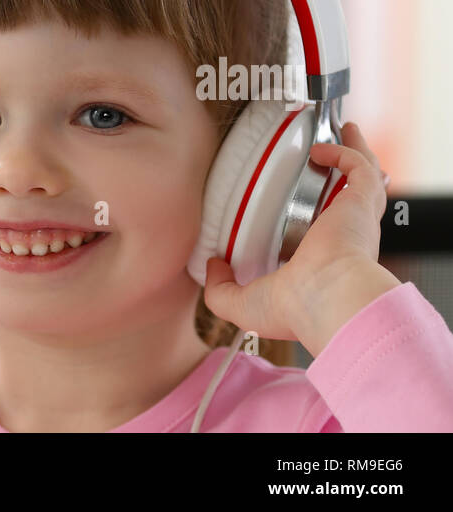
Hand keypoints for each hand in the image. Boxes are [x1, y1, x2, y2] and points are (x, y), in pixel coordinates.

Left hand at [202, 122, 400, 357]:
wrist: (329, 300)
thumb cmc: (296, 309)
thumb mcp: (242, 304)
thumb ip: (220, 288)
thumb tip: (214, 265)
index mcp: (324, 264)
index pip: (327, 237)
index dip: (319, 219)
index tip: (304, 204)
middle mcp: (346, 241)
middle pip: (353, 201)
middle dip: (347, 178)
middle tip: (333, 157)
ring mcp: (356, 220)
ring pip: (365, 177)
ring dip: (354, 153)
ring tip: (343, 133)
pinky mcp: (360, 202)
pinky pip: (359, 166)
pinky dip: (344, 152)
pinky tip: (321, 149)